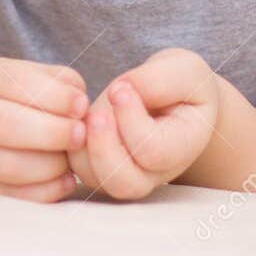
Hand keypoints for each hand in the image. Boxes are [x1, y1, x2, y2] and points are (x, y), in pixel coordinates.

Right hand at [0, 57, 87, 202]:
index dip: (54, 96)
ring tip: (70, 162)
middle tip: (81, 135)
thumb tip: (81, 104)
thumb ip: (59, 83)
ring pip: (9, 166)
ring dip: (50, 166)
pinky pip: (12, 195)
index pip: (17, 83)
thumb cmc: (12, 100)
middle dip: (51, 132)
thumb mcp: (30, 78)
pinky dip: (44, 191)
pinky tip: (64, 181)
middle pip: (6, 125)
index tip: (82, 105)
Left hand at [69, 47, 219, 199]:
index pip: (154, 152)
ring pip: (94, 178)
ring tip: (86, 112)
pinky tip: (77, 115)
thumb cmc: (182, 84)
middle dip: (103, 148)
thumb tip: (119, 91)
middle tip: (97, 113)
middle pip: (124, 183)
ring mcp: (125, 173)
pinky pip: (77, 165)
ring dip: (83, 145)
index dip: (132, 121)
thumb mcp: (184, 71)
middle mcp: (154, 172)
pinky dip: (70, 142)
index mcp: (182, 147)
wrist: (174, 98)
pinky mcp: (99, 164)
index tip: (121, 89)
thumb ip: (160, 81)